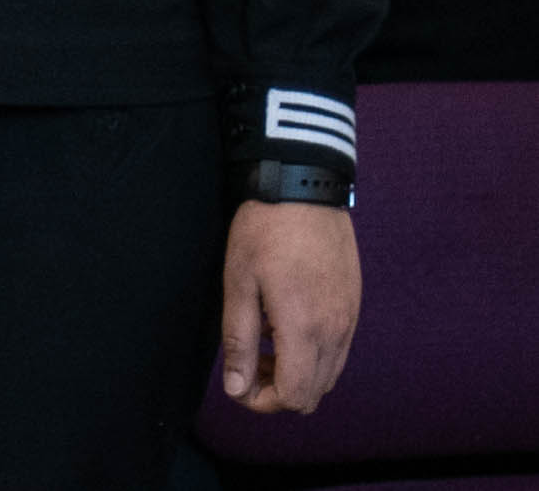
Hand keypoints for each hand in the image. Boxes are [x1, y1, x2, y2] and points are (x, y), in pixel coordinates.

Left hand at [217, 199, 358, 412]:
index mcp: (306, 329)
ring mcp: (350, 319)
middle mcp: (337, 331)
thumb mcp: (238, 283)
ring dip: (296, 372)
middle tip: (246, 361)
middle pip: (314, 393)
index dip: (262, 401)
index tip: (236, 382)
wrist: (305, 189)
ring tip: (262, 341)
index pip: (295, 397)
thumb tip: (237, 388)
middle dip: (277, 390)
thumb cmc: (263, 231)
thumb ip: (238, 341)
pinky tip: (284, 323)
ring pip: (328, 374)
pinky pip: (338, 349)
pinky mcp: (354, 305)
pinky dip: (312, 352)